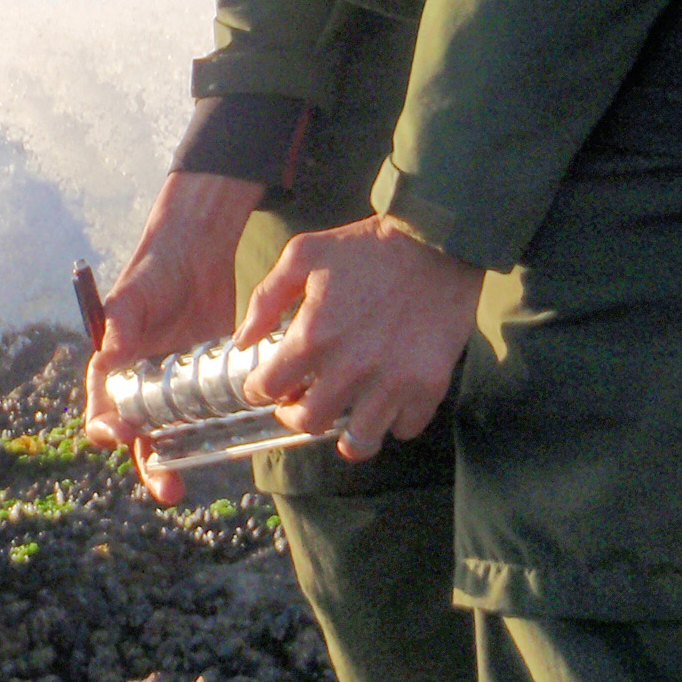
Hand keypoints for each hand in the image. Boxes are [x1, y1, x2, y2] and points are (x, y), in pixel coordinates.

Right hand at [83, 171, 264, 504]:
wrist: (197, 255)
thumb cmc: (154, 273)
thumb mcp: (133, 297)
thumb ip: (121, 325)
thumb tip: (110, 355)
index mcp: (114, 371)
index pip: (103, 411)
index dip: (108, 429)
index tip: (122, 435)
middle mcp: (143, 388)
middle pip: (141, 438)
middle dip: (152, 467)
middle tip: (168, 488)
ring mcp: (178, 390)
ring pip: (176, 437)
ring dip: (181, 462)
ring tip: (188, 484)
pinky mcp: (210, 385)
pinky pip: (211, 418)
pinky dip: (216, 436)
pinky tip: (230, 447)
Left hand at [234, 215, 483, 461]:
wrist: (437, 240)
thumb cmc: (366, 246)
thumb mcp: (304, 255)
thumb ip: (266, 298)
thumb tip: (243, 341)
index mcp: (314, 336)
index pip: (268, 389)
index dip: (259, 390)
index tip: (264, 386)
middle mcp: (351, 368)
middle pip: (309, 422)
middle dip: (296, 415)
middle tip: (299, 402)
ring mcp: (392, 381)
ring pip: (358, 441)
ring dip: (345, 434)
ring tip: (342, 419)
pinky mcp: (429, 385)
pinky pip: (404, 429)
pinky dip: (393, 422)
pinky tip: (386, 404)